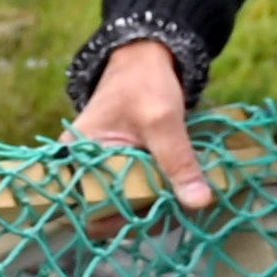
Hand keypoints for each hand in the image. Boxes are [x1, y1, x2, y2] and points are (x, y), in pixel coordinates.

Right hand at [69, 38, 212, 210]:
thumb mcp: (164, 120)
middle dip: (135, 216)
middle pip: (103, 209)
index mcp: (77, 155)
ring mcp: (98, 166)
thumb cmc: (146, 81)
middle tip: (170, 216)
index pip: (86, 206)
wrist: (148, 55)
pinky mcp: (116, 165)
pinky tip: (172, 196)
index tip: (149, 221)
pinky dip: (150, 195)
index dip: (114, 221)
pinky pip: (130, 189)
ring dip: (146, 208)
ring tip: (175, 206)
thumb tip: (200, 202)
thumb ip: (179, 161)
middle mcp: (80, 165)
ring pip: (119, 202)